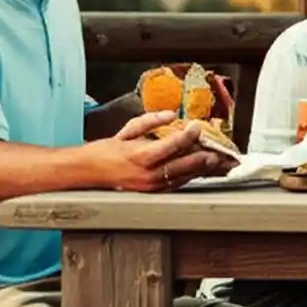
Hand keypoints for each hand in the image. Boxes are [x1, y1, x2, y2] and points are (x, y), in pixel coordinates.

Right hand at [94, 111, 221, 192]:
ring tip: (218, 162)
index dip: (188, 135)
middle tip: (217, 150)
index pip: (172, 145)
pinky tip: (202, 171)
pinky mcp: (153, 192)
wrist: (88, 172)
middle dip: (203, 157)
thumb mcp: (128, 131)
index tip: (197, 127)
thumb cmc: (106, 151)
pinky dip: (191, 177)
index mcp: (140, 156)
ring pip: (183, 177)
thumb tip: (171, 114)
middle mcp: (148, 174)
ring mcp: (151, 186)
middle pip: (183, 166)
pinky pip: (177, 184)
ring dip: (202, 170)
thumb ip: (150, 121)